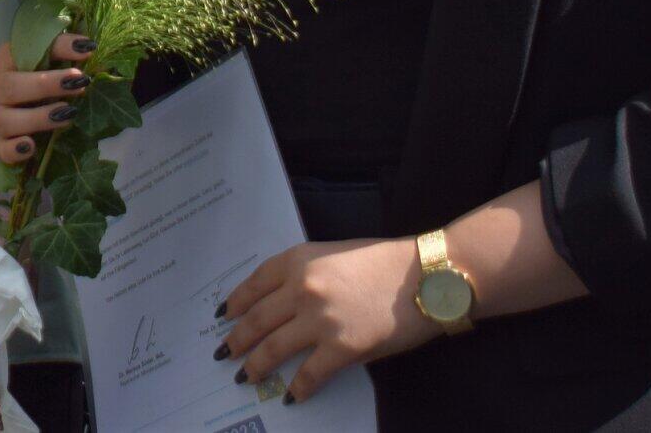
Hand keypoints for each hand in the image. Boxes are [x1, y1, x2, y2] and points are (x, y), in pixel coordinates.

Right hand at [0, 33, 93, 164]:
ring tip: (68, 115)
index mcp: (10, 61)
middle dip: (44, 84)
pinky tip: (31, 146)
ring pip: (4, 119)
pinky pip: (1, 149)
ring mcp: (0, 116)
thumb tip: (91, 48)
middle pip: (8, 86)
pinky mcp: (3, 143)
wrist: (43, 113)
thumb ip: (73, 56)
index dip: (56, 47)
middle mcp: (0, 88)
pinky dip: (13, 149)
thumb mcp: (63, 65)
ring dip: (37, 118)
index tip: (87, 48)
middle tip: (79, 84)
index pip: (24, 48)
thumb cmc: (53, 84)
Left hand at [216, 237, 434, 402]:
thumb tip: (284, 300)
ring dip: (255, 364)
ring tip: (243, 376)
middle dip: (237, 338)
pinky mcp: (343, 347)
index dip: (236, 302)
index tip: (224, 315)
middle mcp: (302, 288)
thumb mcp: (334, 254)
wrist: (427, 276)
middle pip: (258, 318)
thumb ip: (306, 273)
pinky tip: (291, 397)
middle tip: (223, 352)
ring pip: (274, 346)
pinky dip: (298, 387)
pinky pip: (310, 373)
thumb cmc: (385, 262)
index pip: (254, 283)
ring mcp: (321, 319)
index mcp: (299, 260)